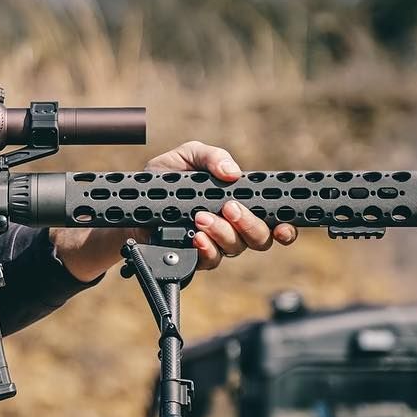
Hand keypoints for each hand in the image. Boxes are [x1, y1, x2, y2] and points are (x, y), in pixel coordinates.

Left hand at [48, 140, 297, 280]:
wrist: (132, 204)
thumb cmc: (163, 181)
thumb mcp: (186, 157)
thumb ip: (211, 157)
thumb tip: (232, 172)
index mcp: (237, 201)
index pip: (273, 219)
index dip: (285, 226)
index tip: (284, 224)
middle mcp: (232, 227)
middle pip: (260, 239)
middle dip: (250, 225)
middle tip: (229, 208)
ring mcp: (214, 245)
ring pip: (235, 249)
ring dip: (223, 233)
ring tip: (201, 217)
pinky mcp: (194, 258)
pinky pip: (210, 260)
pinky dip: (205, 248)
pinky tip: (193, 235)